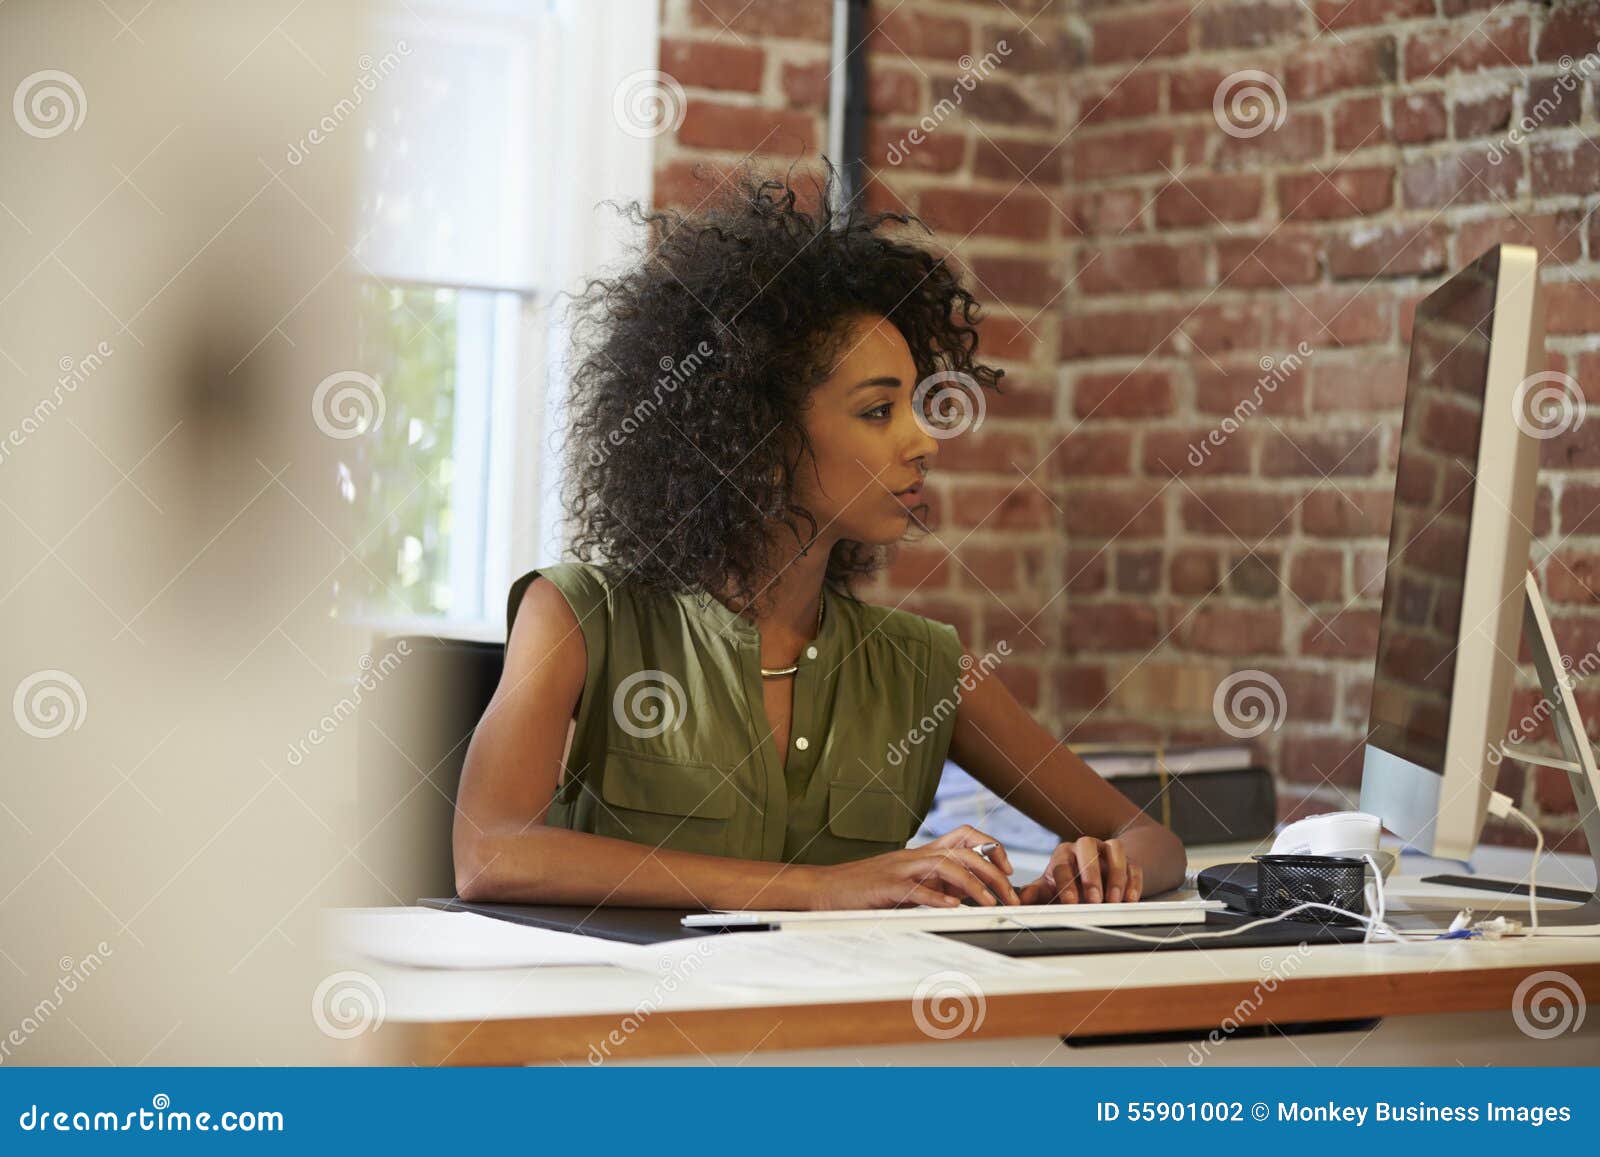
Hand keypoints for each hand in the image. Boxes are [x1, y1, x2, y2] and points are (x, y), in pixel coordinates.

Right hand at [807, 825, 1020, 909]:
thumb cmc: (866, 889)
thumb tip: (967, 895)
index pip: (965, 837)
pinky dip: (936, 897)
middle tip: (1009, 896)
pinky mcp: (885, 887)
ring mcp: (900, 870)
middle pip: (963, 853)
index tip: (1008, 871)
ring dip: (972, 885)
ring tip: (988, 902)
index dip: (991, 848)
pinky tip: (951, 907)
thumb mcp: (906, 882)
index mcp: (922, 854)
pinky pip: (915, 889)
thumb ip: (933, 884)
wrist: (825, 888)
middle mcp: (915, 856)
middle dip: (993, 873)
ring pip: (945, 866)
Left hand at [1017, 835, 1141, 904]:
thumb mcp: (1050, 888)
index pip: (1062, 863)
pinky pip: (1133, 864)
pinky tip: (1130, 899)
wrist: (1094, 875)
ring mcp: (1108, 850)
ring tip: (1113, 901)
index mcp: (1063, 853)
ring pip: (1115, 850)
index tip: (1070, 901)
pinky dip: (1133, 881)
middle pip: (1087, 847)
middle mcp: (1085, 846)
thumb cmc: (1068, 883)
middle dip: (1090, 874)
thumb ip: (1035, 894)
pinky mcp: (1128, 860)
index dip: (1066, 882)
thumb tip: (1016, 901)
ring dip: (1115, 875)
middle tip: (1093, 900)